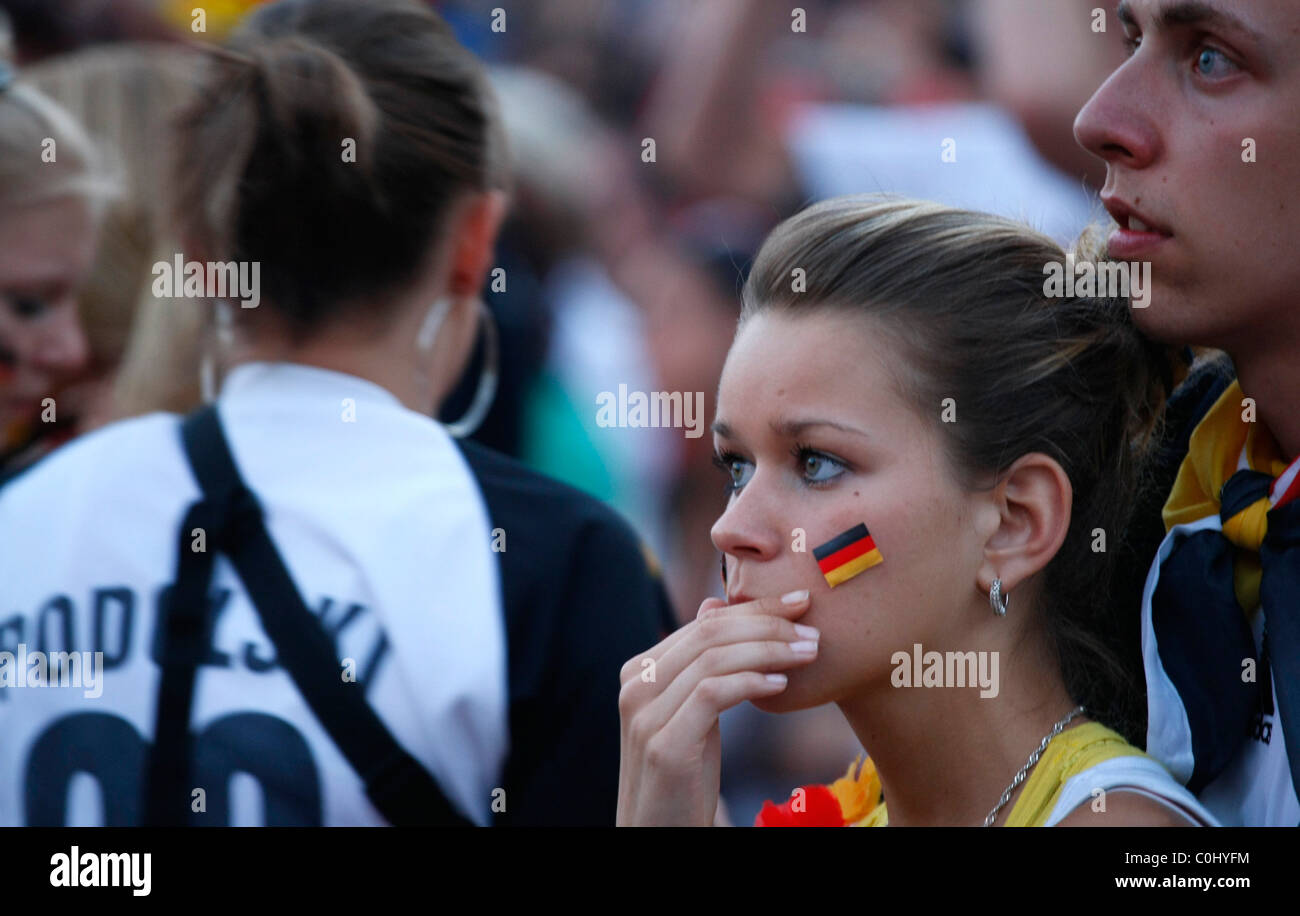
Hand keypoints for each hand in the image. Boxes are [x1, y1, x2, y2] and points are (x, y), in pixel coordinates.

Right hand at [616, 590, 817, 825]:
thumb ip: (698, 663)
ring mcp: (644, 715)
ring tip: (807, 653)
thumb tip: (712, 604)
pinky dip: (751, 682)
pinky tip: (781, 684)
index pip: (703, 624)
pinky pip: (713, 694)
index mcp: (639, 671)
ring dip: (769, 650)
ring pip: (713, 658)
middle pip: (709, 634)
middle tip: (812, 629)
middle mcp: (635, 685)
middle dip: (768, 624)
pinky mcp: (663, 744)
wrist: (657, 833)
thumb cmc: (683, 776)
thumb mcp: (691, 712)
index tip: (802, 602)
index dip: (756, 609)